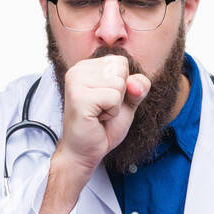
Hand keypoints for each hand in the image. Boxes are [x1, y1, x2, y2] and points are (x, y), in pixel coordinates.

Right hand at [58, 53, 150, 169]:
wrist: (86, 151)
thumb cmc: (104, 127)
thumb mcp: (127, 103)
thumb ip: (138, 87)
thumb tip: (135, 82)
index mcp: (86, 66)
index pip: (122, 62)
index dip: (123, 86)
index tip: (106, 100)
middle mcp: (77, 69)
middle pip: (121, 71)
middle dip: (120, 96)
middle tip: (102, 110)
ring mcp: (76, 82)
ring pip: (119, 84)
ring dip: (115, 105)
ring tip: (99, 114)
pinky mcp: (78, 97)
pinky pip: (113, 98)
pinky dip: (111, 113)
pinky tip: (97, 119)